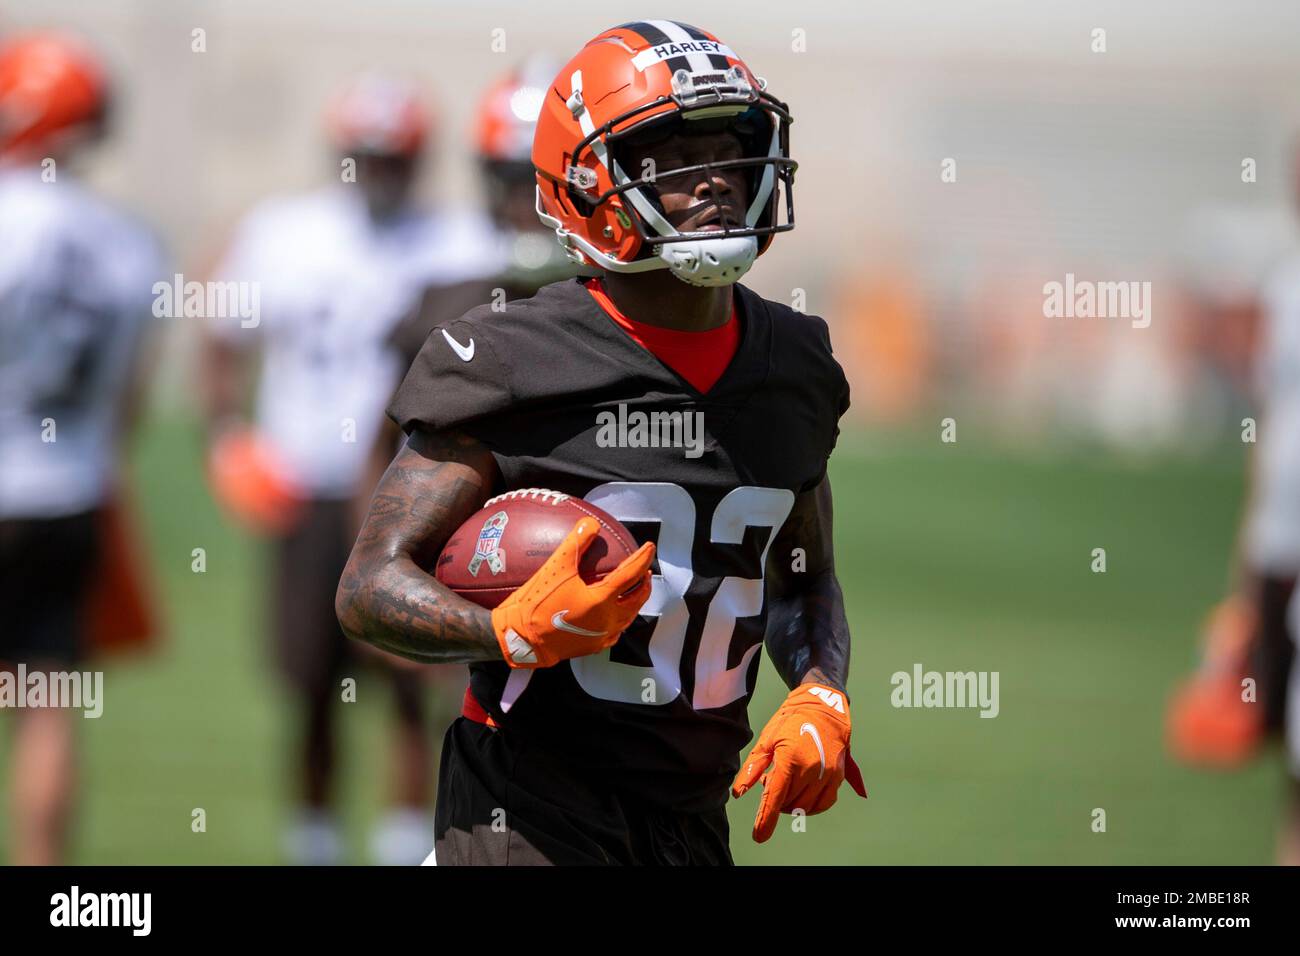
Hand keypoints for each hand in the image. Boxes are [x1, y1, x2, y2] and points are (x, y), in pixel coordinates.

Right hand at [490, 517, 653, 668]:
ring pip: (629, 617)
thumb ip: (575, 543)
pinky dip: (621, 618)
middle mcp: (608, 620)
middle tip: (645, 570)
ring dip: (635, 601)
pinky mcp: (593, 646)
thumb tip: (590, 523)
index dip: (642, 558)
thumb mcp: (555, 568)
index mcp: (602, 600)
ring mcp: (601, 636)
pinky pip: (616, 631)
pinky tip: (615, 613)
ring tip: (635, 589)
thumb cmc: (537, 604)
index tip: (649, 547)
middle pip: (637, 599)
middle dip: (644, 583)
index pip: (631, 574)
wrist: (521, 640)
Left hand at [731, 682, 866, 842]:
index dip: (766, 820)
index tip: (759, 836)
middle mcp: (811, 769)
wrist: (823, 706)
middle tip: (773, 781)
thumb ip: (753, 768)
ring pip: (807, 807)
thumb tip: (739, 793)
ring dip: (793, 804)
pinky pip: (825, 803)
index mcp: (790, 759)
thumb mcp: (767, 740)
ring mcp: (828, 774)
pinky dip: (812, 806)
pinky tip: (803, 795)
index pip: (775, 797)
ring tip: (788, 784)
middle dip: (777, 801)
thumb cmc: (790, 721)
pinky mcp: (839, 776)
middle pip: (789, 803)